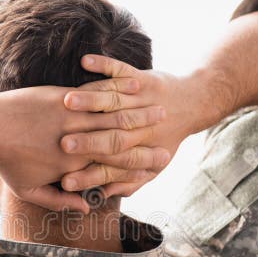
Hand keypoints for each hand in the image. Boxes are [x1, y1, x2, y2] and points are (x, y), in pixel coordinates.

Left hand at [0, 83, 166, 212]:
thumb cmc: (6, 162)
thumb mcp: (29, 190)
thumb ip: (59, 202)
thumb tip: (86, 207)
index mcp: (73, 165)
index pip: (116, 165)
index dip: (141, 163)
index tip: (162, 161)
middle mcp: (76, 140)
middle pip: (120, 138)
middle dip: (148, 136)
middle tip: (170, 132)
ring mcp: (70, 116)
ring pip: (111, 115)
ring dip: (138, 112)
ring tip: (159, 109)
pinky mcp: (62, 96)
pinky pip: (93, 95)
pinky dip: (114, 94)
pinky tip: (133, 90)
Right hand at [59, 55, 225, 197]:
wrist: (194, 103)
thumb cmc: (166, 138)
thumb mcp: (154, 167)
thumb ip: (128, 183)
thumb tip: (104, 195)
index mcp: (139, 151)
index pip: (110, 168)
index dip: (88, 176)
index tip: (65, 182)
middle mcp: (140, 127)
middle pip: (110, 137)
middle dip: (86, 141)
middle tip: (63, 145)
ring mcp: (139, 100)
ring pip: (112, 101)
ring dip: (90, 101)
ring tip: (67, 103)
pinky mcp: (139, 77)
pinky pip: (119, 69)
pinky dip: (104, 65)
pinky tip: (85, 61)